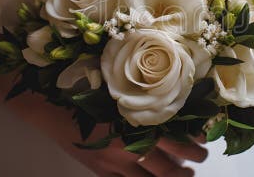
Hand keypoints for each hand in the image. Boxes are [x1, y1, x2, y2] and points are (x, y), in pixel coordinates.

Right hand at [9, 92, 206, 175]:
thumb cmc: (82, 87)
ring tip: (188, 174)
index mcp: (131, 123)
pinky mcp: (101, 172)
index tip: (205, 137)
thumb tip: (175, 96)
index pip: (174, 137)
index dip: (193, 140)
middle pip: (168, 164)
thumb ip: (143, 96)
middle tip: (202, 156)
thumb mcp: (117, 86)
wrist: (48, 106)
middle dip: (190, 162)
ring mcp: (113, 165)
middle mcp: (125, 148)